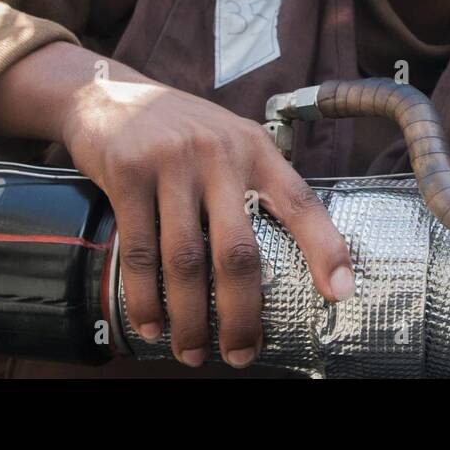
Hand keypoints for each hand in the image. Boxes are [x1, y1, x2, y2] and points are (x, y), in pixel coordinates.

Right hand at [61, 69, 354, 368]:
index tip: (339, 293)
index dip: (324, 248)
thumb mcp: (230, 139)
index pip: (300, 201)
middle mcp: (220, 153)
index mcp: (255, 149)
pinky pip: (140, 251)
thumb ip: (256, 182)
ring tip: (192, 352)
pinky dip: (145, 298)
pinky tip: (151, 324)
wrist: (110, 94)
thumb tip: (291, 254)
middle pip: (239, 251)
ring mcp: (172, 162)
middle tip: (242, 354)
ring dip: (190, 318)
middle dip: (242, 314)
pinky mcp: (128, 173)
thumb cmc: (180, 129)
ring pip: (186, 260)